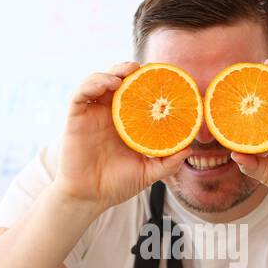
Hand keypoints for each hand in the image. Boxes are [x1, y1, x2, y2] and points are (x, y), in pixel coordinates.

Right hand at [51, 62, 190, 212]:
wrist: (90, 198)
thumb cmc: (117, 185)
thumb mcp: (148, 172)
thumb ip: (169, 162)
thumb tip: (190, 149)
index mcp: (127, 122)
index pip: (137, 93)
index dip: (148, 81)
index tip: (164, 76)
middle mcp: (109, 114)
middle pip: (118, 80)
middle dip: (130, 70)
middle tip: (145, 69)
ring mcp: (92, 114)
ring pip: (99, 81)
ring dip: (113, 71)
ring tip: (128, 73)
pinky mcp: (76, 118)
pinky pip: (81, 94)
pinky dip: (94, 83)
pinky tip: (109, 84)